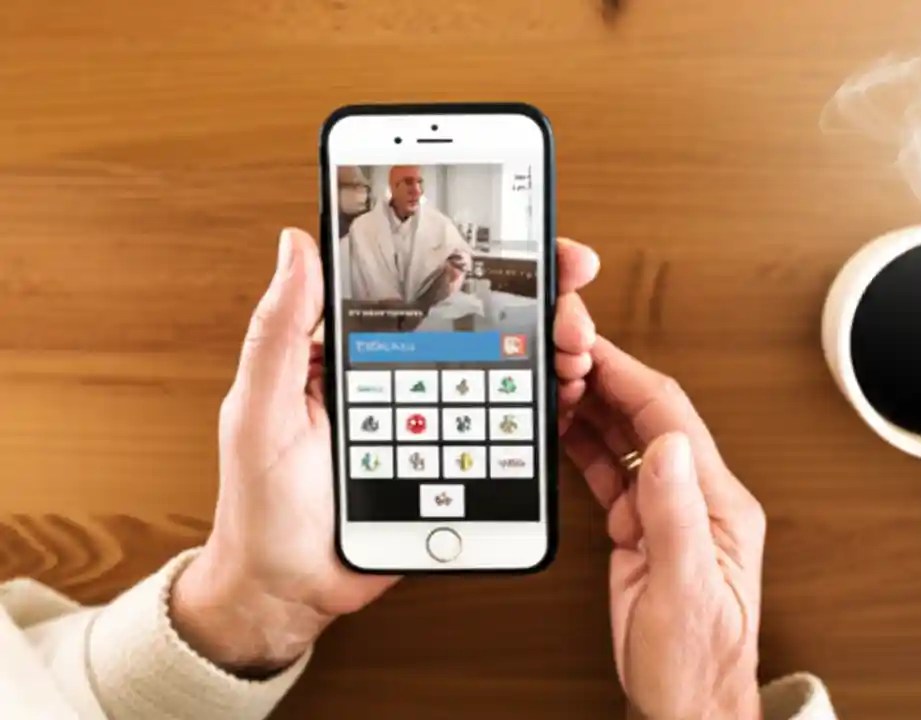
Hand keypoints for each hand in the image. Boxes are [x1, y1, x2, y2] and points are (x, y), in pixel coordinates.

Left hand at [170, 232, 600, 674]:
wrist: (289, 592)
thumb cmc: (261, 504)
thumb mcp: (260, 409)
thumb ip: (279, 329)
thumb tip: (297, 243)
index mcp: (357, 348)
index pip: (426, 279)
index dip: (482, 251)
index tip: (531, 240)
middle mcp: (405, 372)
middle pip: (487, 315)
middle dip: (542, 298)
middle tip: (568, 308)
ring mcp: (438, 415)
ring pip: (509, 364)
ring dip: (553, 346)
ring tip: (573, 351)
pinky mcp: (459, 458)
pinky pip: (510, 424)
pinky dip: (545, 406)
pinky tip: (565, 394)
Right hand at [564, 338, 765, 718]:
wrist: (688, 708)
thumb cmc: (698, 662)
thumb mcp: (685, 590)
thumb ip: (675, 515)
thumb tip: (667, 445)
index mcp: (718, 503)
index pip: (671, 419)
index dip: (629, 376)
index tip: (591, 349)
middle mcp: (695, 499)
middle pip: (648, 418)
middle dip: (605, 379)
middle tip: (561, 355)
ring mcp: (667, 513)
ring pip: (627, 441)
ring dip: (592, 408)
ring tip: (554, 383)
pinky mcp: (642, 532)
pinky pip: (611, 475)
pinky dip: (585, 448)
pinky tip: (563, 432)